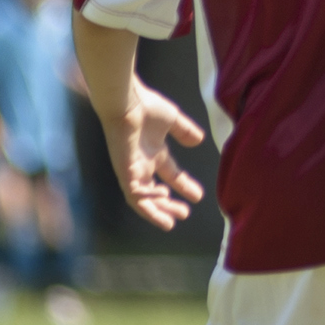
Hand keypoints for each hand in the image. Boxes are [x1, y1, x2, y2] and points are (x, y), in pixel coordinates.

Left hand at [109, 83, 206, 230]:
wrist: (127, 102)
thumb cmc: (146, 107)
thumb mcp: (173, 120)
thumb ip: (185, 130)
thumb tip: (199, 140)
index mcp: (153, 154)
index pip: (170, 176)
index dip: (183, 186)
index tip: (198, 197)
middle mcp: (142, 165)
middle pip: (155, 193)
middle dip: (169, 205)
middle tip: (185, 213)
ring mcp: (132, 170)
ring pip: (143, 200)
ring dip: (157, 211)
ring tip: (171, 221)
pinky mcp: (125, 172)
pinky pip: (134, 194)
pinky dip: (146, 201)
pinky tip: (161, 201)